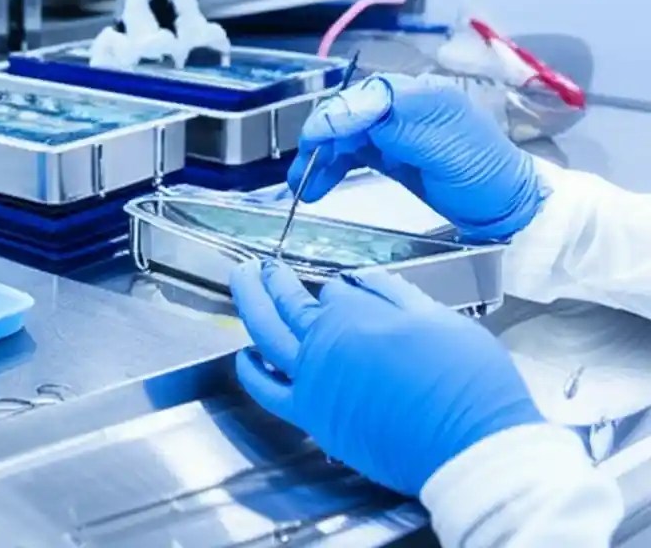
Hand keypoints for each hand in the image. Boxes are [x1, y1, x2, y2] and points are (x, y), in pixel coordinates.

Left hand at [230, 260, 542, 496]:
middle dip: (269, 280)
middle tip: (258, 266)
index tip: (336, 287)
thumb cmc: (468, 383)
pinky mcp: (313, 417)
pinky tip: (245, 357)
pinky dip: (251, 372)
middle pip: (286, 303)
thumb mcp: (438, 319)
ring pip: (266, 335)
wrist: (471, 447)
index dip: (336, 288)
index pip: (330, 292)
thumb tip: (363, 279)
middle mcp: (325, 346)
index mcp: (355, 318)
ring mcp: (313, 382)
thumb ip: (393, 294)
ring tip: (242, 285)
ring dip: (250, 304)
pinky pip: (268, 390)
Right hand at [289, 73, 545, 241]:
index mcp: (422, 97)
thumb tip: (352, 108)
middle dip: (320, 140)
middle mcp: (405, 106)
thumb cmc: (485, 176)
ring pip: (344, 134)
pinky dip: (331, 166)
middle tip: (302, 172)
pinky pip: (351, 152)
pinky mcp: (391, 150)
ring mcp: (396, 129)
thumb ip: (399, 126)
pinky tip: (318, 184)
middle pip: (348, 113)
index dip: (336, 116)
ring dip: (320, 157)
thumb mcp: (447, 149)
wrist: (509, 208)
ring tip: (303, 185)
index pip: (366, 96)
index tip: (315, 141)